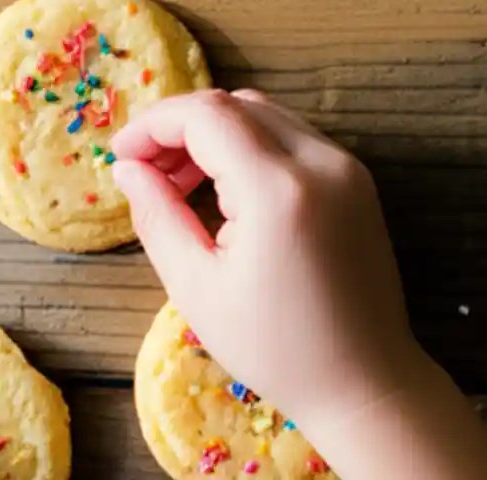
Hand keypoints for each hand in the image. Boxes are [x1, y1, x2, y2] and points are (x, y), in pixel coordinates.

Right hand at [113, 90, 486, 479]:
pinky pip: (290, 136)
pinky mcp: (357, 179)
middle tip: (145, 170)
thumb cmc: (275, 348)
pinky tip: (223, 189)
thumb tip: (127, 169)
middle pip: (234, 104)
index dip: (153, 125)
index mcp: (279, 190)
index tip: (121, 157)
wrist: (366, 382)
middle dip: (179, 126)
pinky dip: (247, 145)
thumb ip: (157, 216)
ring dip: (213, 133)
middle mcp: (321, 162)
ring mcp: (347, 167)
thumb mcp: (196, 287)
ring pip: (263, 113)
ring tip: (178, 182)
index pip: (206, 116)